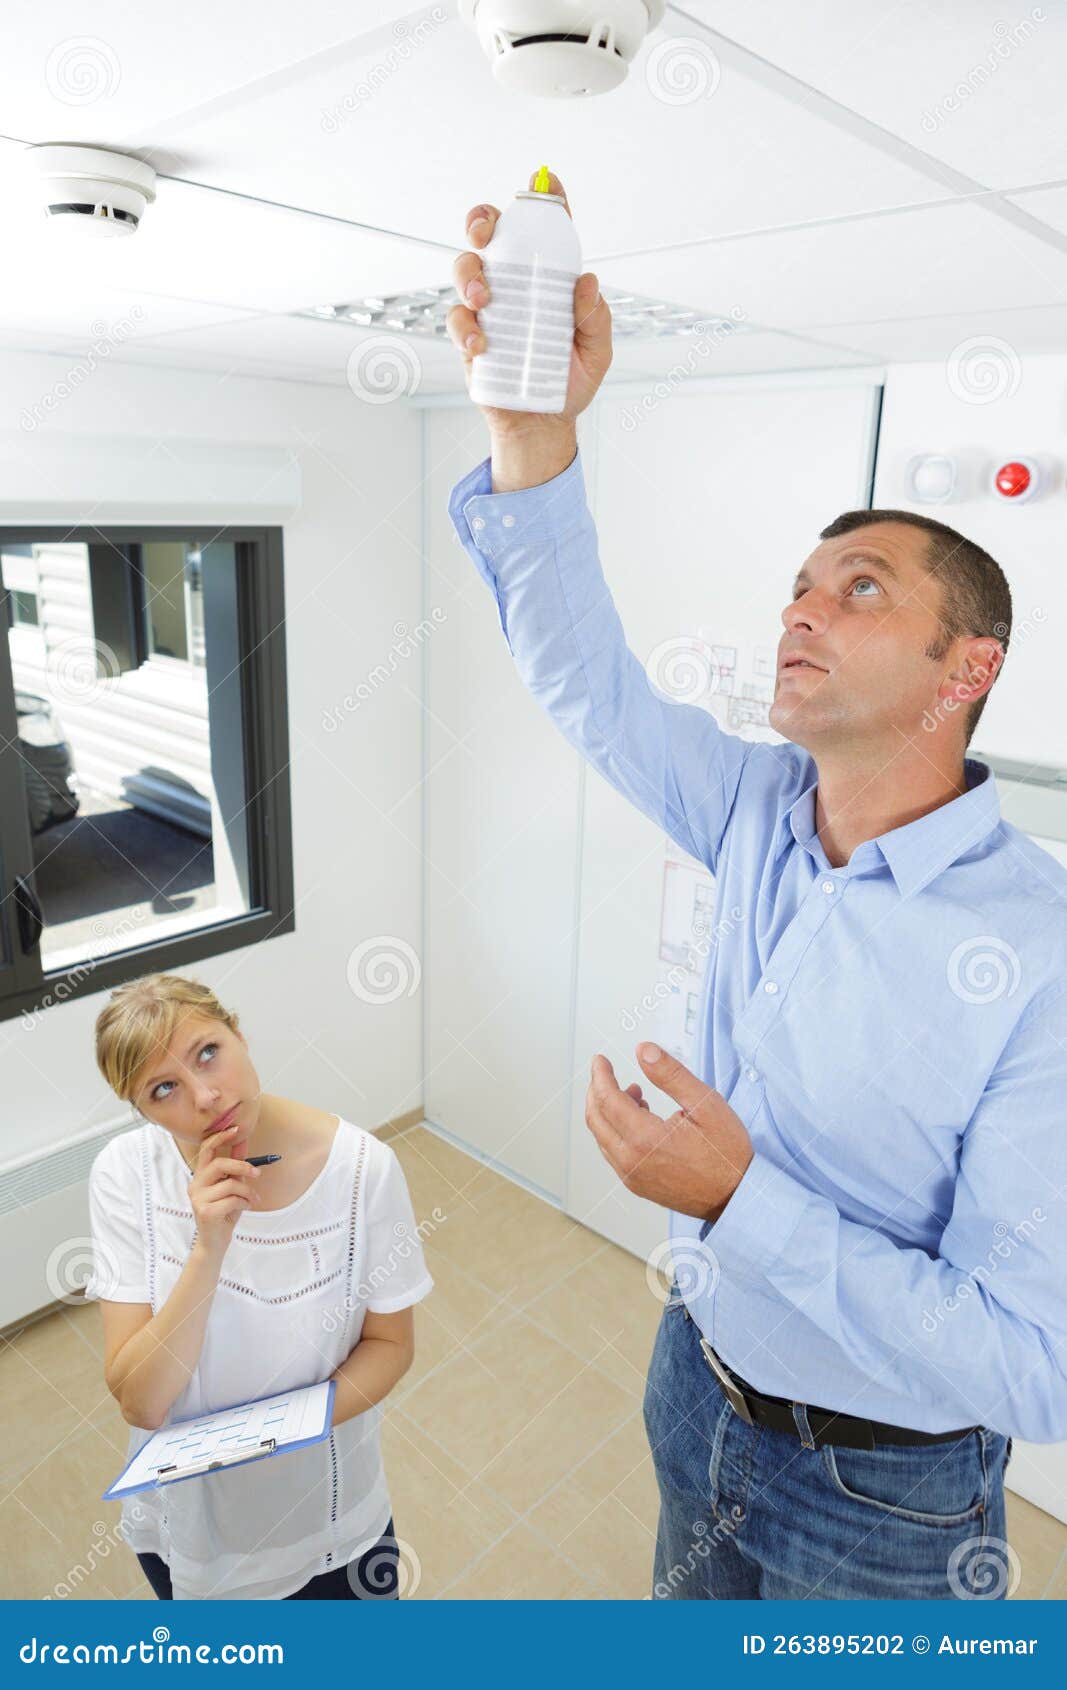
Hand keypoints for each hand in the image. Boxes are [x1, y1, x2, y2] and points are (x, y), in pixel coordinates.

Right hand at [189, 1122, 260, 1254]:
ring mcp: (198, 1199)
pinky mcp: (205, 1212)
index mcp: (200, 1176)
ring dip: (247, 1191)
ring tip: (252, 1199)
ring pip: (230, 1184)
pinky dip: (244, 1203)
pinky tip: (245, 1208)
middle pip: (220, 1164)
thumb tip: (243, 1141)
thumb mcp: (232, 1187)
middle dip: (242, 1166)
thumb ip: (235, 1166)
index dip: (220, 1136)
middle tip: (257, 1174)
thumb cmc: (224, 1213)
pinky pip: (232, 1200)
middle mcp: (195, 1185)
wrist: (215, 1243)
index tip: (237, 1128)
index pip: (205, 1149)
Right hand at [446, 170, 612, 429]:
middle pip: (490, 235)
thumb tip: (586, 282)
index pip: (543, 229)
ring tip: (485, 298)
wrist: (543, 425)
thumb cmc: (570, 382)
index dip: (542, 198)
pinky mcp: (468, 338)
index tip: (545, 181)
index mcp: (547, 279)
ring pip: (465, 269)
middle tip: (484, 234)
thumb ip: (596, 318)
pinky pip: (458, 320)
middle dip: (482, 222)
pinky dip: (466, 327)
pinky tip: (483, 344)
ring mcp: (488, 309)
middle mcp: (514, 285)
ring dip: (469, 275)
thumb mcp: (598, 351)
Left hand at [584, 1044, 753, 1222]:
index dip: (601, 1075)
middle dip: (596, 1091)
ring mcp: (633, 1177)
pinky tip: (638, 1120)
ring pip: (602, 1137)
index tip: (600, 1060)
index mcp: (645, 1139)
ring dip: (607, 1111)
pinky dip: (616, 1131)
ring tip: (633, 1093)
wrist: (737, 1196)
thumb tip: (644, 1051)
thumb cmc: (727, 1154)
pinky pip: (613, 1153)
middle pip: (596, 1119)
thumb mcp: (705, 1103)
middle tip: (605, 1072)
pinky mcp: (638, 1185)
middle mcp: (632, 1162)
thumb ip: (670, 1074)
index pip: (607, 1100)